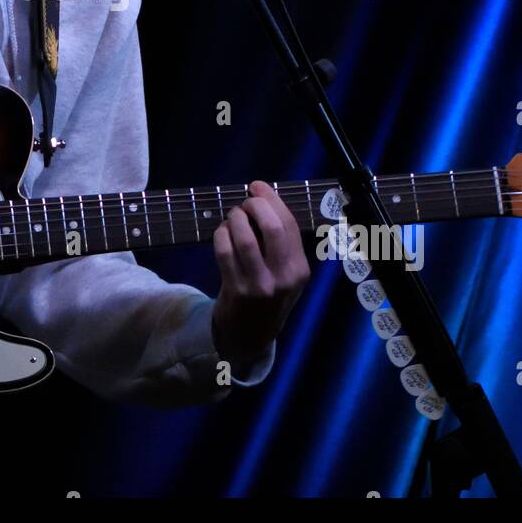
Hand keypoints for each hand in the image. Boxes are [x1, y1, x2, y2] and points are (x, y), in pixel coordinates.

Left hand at [211, 180, 310, 362]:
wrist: (250, 335)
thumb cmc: (268, 293)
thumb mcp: (286, 274)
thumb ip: (280, 243)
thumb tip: (262, 198)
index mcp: (300, 269)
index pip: (289, 225)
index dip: (272, 200)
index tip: (258, 187)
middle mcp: (284, 278)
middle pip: (272, 228)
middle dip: (255, 205)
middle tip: (246, 202)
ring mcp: (260, 285)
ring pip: (245, 238)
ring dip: (235, 219)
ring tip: (233, 217)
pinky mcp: (236, 290)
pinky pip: (225, 251)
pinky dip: (221, 235)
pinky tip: (222, 233)